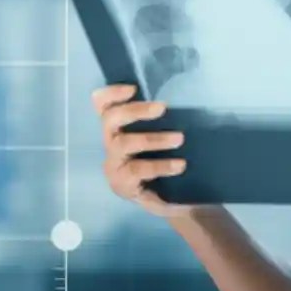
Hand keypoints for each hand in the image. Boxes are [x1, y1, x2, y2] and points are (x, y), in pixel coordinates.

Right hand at [92, 84, 195, 218]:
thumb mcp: (165, 139)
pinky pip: (137, 170)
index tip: (134, 88)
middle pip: (111, 119)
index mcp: (118, 128)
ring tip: (179, 139)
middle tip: (162, 108)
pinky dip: (160, 166)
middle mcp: (112, 143)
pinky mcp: (122, 183)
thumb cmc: (165, 161)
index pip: (104, 106)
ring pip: (124, 143)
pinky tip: (179, 166)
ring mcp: (114, 164)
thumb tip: (186, 93)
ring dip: (153, 139)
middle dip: (135, 110)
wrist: (173, 201)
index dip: (112, 94)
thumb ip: (164, 120)